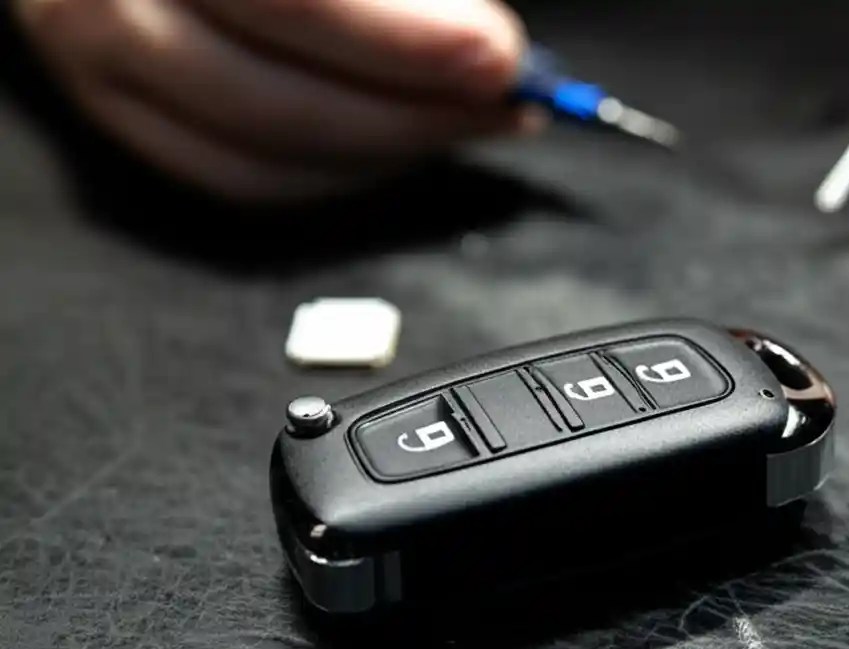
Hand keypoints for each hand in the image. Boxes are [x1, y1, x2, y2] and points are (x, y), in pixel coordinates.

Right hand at [15, 0, 541, 201]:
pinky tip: (395, 144)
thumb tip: (478, 40)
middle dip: (415, 113)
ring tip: (462, 120)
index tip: (498, 59)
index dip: (407, 45)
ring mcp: (94, 59)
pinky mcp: (111, 107)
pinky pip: (233, 177)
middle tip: (501, 104)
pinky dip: (331, 173)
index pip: (296, 3)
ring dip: (384, 152)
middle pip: (279, 101)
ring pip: (261, 156)